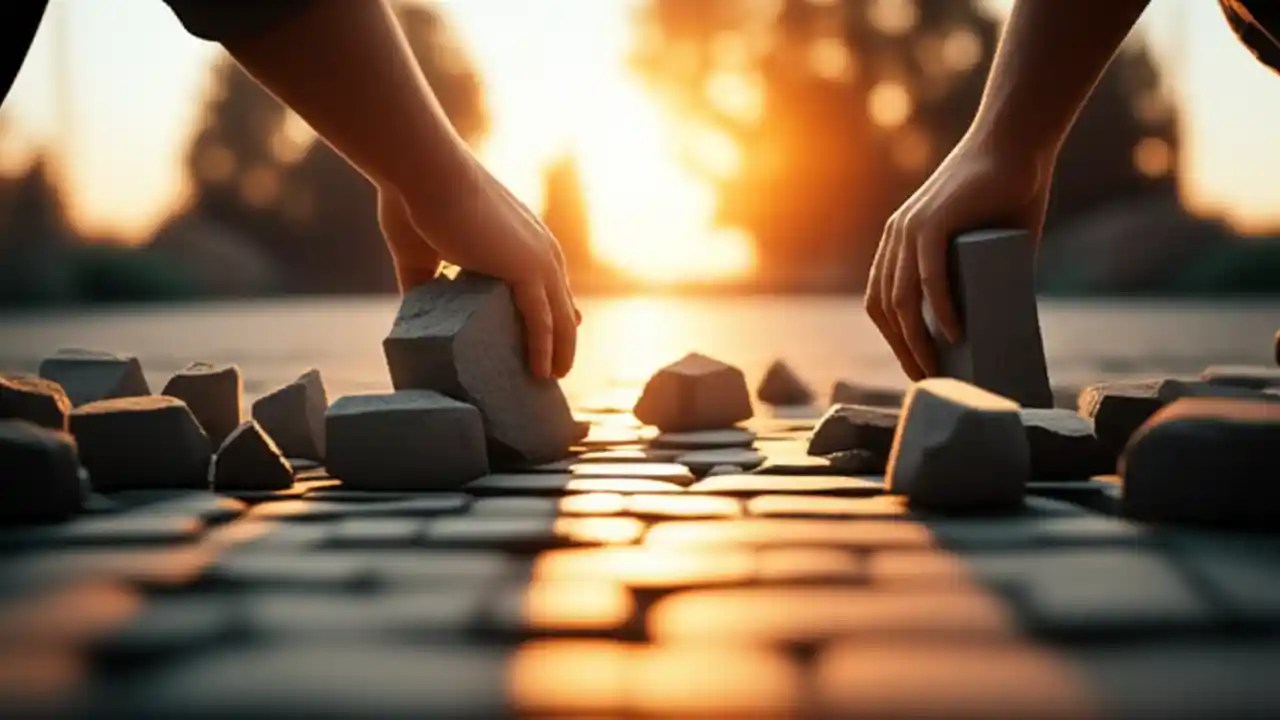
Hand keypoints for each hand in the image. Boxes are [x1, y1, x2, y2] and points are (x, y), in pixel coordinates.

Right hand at [383, 151, 578, 379]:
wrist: (424, 173)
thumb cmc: (415, 201)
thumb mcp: (420, 252)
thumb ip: (424, 282)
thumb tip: (414, 311)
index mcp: (521, 237)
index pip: (547, 283)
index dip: (551, 311)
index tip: (552, 337)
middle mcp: (539, 247)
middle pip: (559, 303)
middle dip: (560, 338)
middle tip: (553, 369)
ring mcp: (539, 258)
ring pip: (559, 317)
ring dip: (558, 350)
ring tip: (549, 378)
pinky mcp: (528, 269)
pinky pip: (543, 320)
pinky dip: (544, 349)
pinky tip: (541, 372)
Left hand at [865, 134, 1053, 379]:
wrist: (1017, 144)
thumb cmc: (1009, 194)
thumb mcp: (987, 245)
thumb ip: (983, 276)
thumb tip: (1001, 322)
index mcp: (900, 242)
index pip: (881, 300)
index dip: (892, 338)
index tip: (913, 367)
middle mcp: (897, 235)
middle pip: (885, 306)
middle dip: (901, 349)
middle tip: (926, 379)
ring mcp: (910, 227)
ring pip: (903, 296)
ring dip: (917, 338)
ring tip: (938, 368)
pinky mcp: (933, 220)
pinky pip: (928, 274)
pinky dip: (939, 308)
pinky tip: (954, 333)